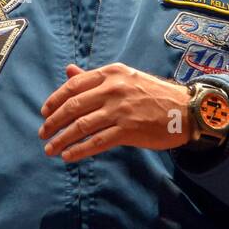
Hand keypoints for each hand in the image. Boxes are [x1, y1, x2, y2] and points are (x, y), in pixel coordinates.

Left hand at [38, 62, 192, 161]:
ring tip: (50, 148)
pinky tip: (68, 156)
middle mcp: (114, 88)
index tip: (44, 112)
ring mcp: (121, 109)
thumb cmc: (153, 94)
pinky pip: (96, 142)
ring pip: (81, 125)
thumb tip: (68, 71)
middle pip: (73, 106)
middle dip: (53, 122)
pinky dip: (78, 150)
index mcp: (111, 73)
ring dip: (61, 139)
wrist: (185, 110)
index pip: (74, 85)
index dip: (55, 100)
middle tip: (43, 133)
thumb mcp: (124, 78)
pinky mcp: (128, 130)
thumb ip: (94, 77)